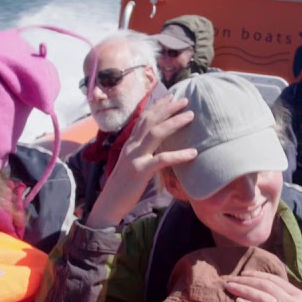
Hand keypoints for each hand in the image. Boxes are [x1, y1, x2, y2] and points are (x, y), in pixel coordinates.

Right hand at [86, 95, 197, 227]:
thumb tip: (158, 148)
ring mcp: (135, 157)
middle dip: (168, 108)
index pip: (143, 119)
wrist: (108, 203)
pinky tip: (193, 153)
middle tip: (184, 100)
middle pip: (150, 120)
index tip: (170, 97)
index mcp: (129, 144)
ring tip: (190, 115)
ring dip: (174, 122)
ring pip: (156, 133)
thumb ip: (142, 153)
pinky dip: (179, 155)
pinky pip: (162, 159)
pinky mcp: (140, 171)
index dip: (157, 107)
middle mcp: (131, 146)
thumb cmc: (123, 186)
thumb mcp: (131, 164)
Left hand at [226, 270, 301, 301]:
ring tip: (230, 287)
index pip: (275, 280)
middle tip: (230, 278)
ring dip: (244, 290)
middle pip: (266, 286)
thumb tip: (277, 301)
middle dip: (246, 280)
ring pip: (263, 297)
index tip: (243, 273)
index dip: (257, 275)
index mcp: (300, 296)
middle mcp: (295, 301)